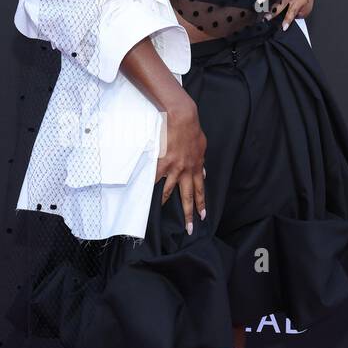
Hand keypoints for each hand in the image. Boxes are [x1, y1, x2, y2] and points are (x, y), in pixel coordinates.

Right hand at [156, 96, 206, 234]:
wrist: (183, 118)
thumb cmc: (192, 129)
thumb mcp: (202, 146)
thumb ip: (201, 160)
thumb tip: (203, 171)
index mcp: (197, 167)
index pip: (200, 190)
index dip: (201, 204)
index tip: (202, 216)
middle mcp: (187, 170)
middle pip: (188, 196)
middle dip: (190, 214)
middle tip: (190, 229)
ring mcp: (174, 168)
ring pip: (170, 190)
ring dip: (166, 202)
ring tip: (161, 212)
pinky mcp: (162, 162)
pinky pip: (155, 177)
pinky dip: (150, 186)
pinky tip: (144, 194)